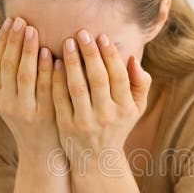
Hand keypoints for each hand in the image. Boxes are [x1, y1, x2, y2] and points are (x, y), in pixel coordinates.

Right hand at [0, 16, 59, 158]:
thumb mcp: (15, 98)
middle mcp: (6, 102)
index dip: (3, 40)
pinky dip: (47, 70)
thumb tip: (17, 37)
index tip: (11, 20)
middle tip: (22, 20)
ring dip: (28, 51)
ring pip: (24, 75)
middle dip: (15, 40)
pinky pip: (45, 88)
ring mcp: (24, 110)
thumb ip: (13, 74)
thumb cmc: (32, 118)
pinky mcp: (43, 116)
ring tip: (34, 31)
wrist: (43, 151)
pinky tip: (52, 55)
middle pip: (8, 65)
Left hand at [51, 29, 151, 165]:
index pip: (118, 76)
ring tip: (67, 43)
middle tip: (81, 33)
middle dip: (89, 54)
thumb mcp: (136, 108)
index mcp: (125, 108)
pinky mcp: (66, 127)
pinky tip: (53, 63)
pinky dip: (56, 79)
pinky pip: (60, 98)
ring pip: (77, 87)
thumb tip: (133, 59)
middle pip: (98, 79)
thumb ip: (140, 84)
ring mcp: (85, 122)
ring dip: (71, 63)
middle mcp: (107, 116)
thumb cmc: (118, 126)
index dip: (110, 55)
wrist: (98, 160)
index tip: (101, 36)